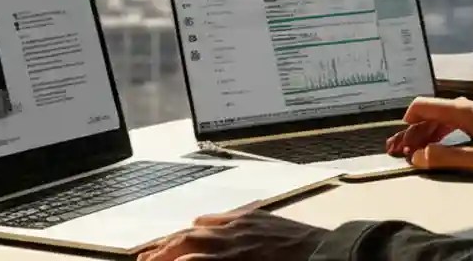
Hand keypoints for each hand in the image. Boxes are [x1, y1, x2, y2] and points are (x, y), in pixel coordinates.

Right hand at [136, 209, 327, 260]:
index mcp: (234, 258)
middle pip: (187, 242)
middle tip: (142, 260)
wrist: (330, 254)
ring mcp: (245, 226)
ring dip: (177, 238)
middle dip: (161, 252)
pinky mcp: (258, 218)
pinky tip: (197, 224)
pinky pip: (225, 217)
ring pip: (201, 229)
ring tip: (159, 246)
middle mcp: (234, 239)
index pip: (189, 259)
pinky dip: (207, 222)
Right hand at [385, 97, 472, 175]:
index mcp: (462, 111)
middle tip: (397, 153)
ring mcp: (470, 114)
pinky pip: (448, 125)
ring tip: (409, 154)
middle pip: (427, 115)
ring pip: (436, 121)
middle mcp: (463, 108)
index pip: (423, 106)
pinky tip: (431, 149)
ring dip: (421, 136)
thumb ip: (446, 157)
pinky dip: (435, 136)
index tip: (399, 143)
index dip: (406, 123)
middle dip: (410, 133)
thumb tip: (416, 157)